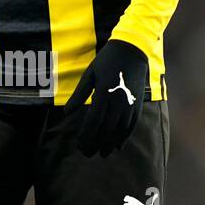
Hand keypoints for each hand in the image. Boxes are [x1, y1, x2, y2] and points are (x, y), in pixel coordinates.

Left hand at [62, 38, 148, 157]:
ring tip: (101, 153)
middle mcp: (118, 102)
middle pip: (106, 130)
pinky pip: (131, 126)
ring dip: (109, 144)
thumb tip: (67, 112)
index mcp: (104, 94)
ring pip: (119, 131)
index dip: (86, 135)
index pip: (93, 122)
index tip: (79, 144)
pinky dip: (124, 138)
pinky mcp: (138, 104)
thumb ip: (79, 94)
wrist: (132, 50)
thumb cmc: (106, 61)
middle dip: (95, 144)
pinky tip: (118, 146)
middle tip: (87, 153)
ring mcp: (130, 104)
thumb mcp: (89, 74)